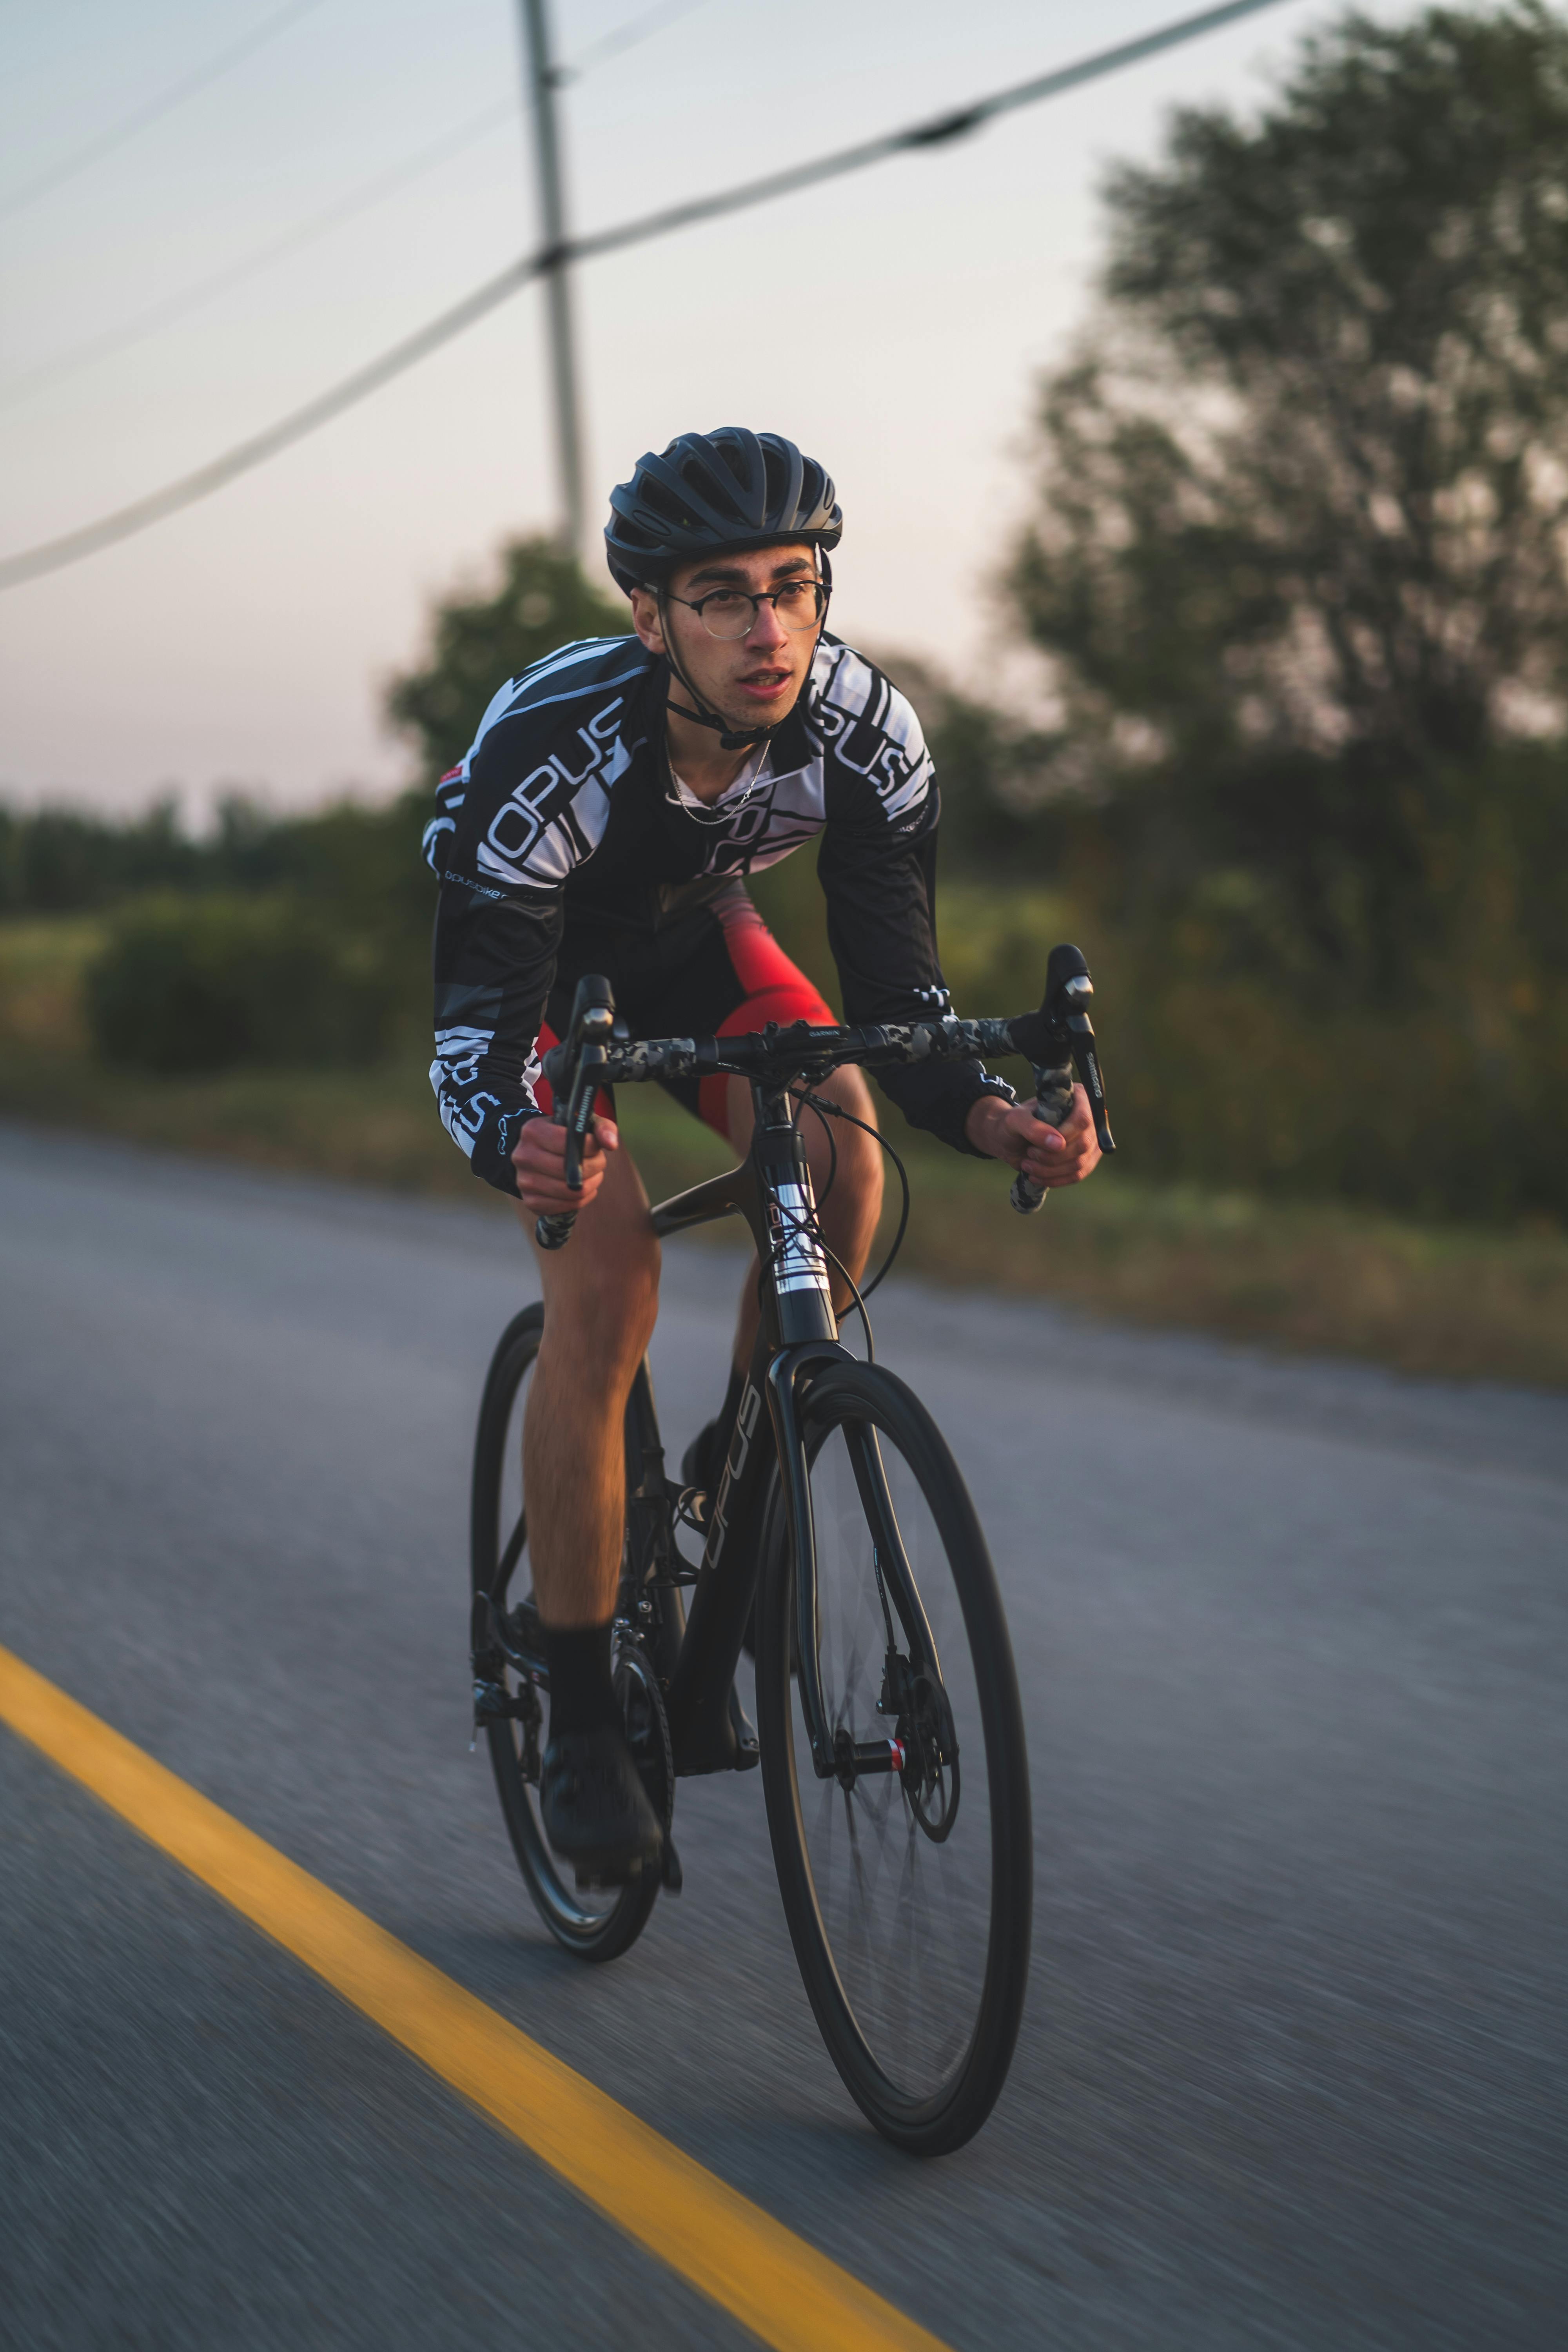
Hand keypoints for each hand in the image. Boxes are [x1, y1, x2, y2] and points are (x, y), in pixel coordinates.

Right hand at [511, 1112, 618, 1214]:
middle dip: (595, 1167)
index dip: (590, 1147)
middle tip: (599, 1163)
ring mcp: (524, 1182)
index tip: (597, 1148)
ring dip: (592, 1184)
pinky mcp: (531, 1202)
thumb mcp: (580, 1124)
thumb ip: (601, 1127)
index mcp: (533, 1131)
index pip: (567, 1143)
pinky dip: (583, 1199)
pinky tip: (583, 1188)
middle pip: (570, 1170)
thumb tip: (611, 1144)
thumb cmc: (563, 1137)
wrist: (536, 1153)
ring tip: (593, 1176)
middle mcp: (523, 1157)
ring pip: (572, 1191)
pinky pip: (567, 1206)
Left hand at [964, 1084, 1101, 1190]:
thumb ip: (1034, 1128)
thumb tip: (1059, 1145)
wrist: (1010, 1138)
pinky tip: (1037, 1177)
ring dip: (1050, 1170)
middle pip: (1083, 1144)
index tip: (1038, 1144)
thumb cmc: (1013, 1123)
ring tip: (1028, 1165)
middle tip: (1029, 1153)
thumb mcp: (1016, 1120)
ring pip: (1079, 1163)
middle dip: (1052, 1156)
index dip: (1065, 1134)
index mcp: (1076, 1098)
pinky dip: (1056, 1179)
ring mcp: (1090, 1141)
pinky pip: (1077, 1175)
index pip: (1083, 1119)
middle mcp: (1089, 1119)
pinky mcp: (1085, 1159)